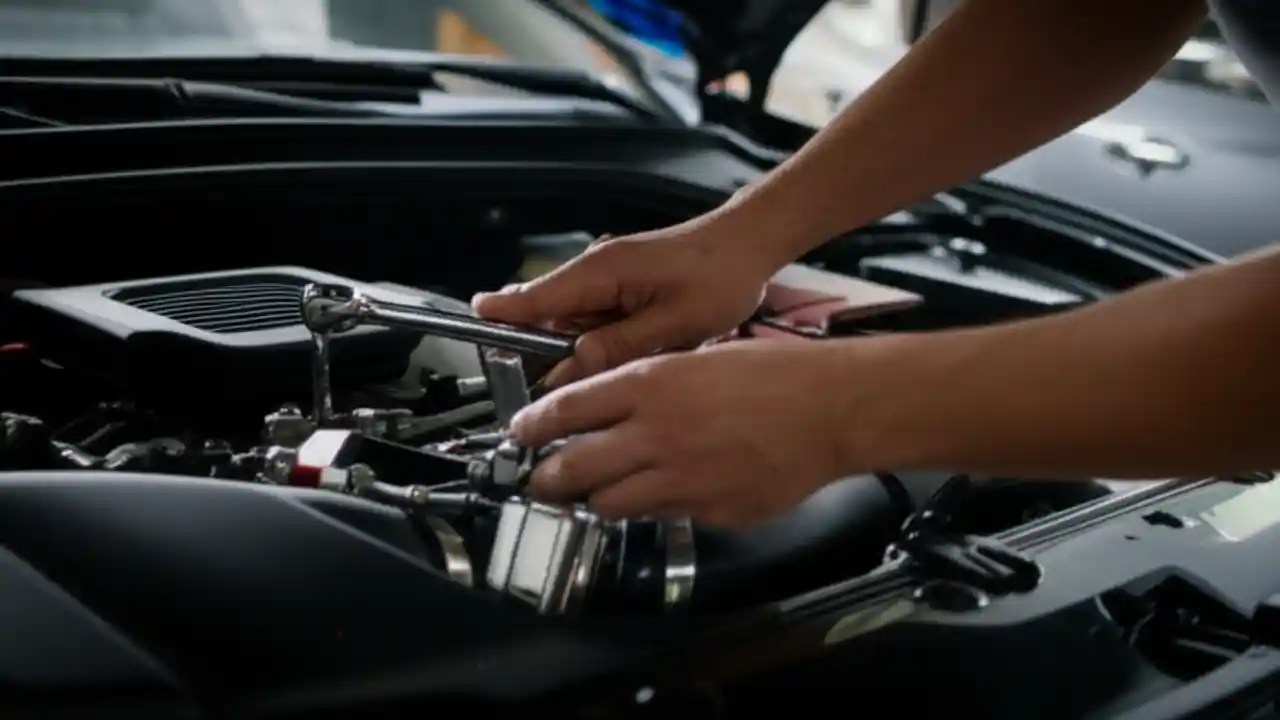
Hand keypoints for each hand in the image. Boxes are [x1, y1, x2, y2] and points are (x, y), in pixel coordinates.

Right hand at [471, 218, 774, 385]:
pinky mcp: (623, 285)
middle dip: (546, 352)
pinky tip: (625, 353)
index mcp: (601, 272)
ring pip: (573, 322)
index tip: (473, 327)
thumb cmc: (721, 275)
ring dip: (580, 349)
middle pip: (548, 316)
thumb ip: (619, 346)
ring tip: (605, 368)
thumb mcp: (673, 324)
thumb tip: (574, 366)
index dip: (502, 316)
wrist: (750, 243)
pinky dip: (600, 339)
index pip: (535, 298)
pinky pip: (596, 317)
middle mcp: (596, 269)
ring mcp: (609, 276)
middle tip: (552, 390)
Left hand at [508, 340, 848, 528]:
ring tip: (594, 492)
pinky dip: (651, 507)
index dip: (533, 425)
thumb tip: (605, 407)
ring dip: (594, 498)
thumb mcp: (696, 359)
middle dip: (545, 478)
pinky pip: (658, 516)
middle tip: (538, 479)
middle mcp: (655, 433)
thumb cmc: (773, 375)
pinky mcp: (705, 510)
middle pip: (571, 467)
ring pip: (606, 503)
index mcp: (650, 384)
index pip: (567, 408)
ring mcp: (679, 478)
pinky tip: (661, 492)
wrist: (829, 409)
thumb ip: (645, 387)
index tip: (522, 432)